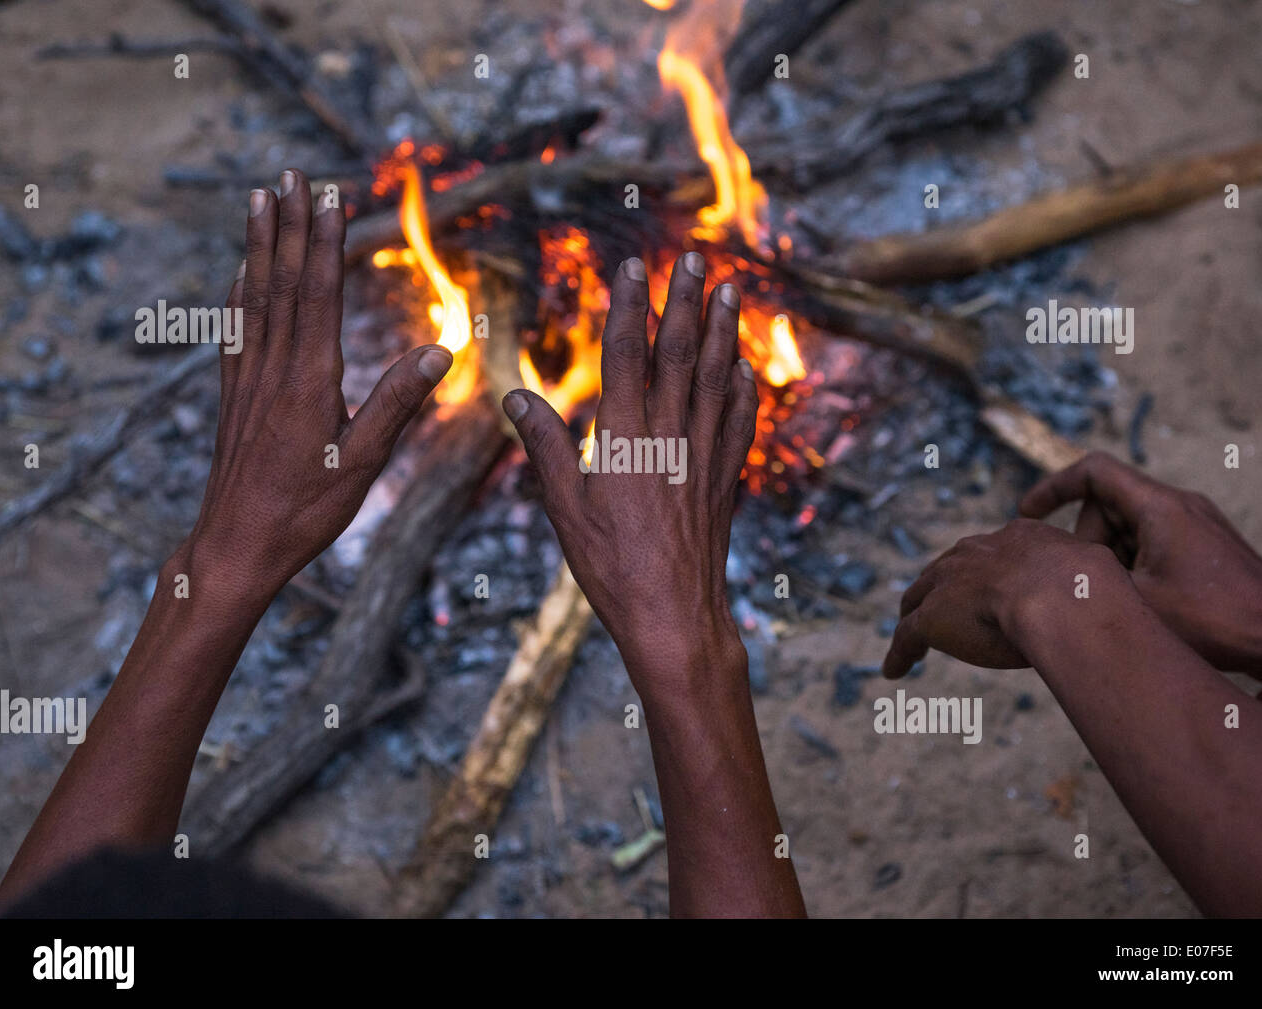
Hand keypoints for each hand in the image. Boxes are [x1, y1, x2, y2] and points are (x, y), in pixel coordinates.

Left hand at [183, 169, 452, 603]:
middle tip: (292, 175)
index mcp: (309, 381)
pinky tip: (240, 271)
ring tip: (260, 198)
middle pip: (282, 281)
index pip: (319, 295)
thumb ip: (398, 402)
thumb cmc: (306, 510)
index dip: (324, 242)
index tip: (330, 196)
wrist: (235, 545)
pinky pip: (235, 328)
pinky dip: (239, 290)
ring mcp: (247, 379)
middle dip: (288, 224)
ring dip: (259, 243)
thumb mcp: (362, 461)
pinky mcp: (232, 395)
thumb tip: (439, 349)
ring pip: (254, 296)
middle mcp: (272, 369)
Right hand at [502, 252, 756, 696]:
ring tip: (728, 291)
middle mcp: (670, 436)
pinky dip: (744, 390)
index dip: (627, 308)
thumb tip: (514, 397)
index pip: (625, 356)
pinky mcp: (724, 479)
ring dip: (723, 331)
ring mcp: (703, 456)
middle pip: (679, 354)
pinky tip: (747, 368)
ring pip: (717, 378)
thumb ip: (543, 447)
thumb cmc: (610, 566)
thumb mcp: (564, 508)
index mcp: (624, 438)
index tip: (630, 269)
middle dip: (684, 302)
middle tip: (691, 259)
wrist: (673, 614)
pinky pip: (739, 423)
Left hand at [883, 518, 1128, 677]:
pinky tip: (894, 671)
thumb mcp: (1099, 585)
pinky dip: (899, 654)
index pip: (993, 554)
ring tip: (911, 638)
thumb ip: (1098, 594)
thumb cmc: (1093, 592)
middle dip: (942, 586)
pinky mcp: (931, 617)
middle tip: (941, 606)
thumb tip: (1119, 613)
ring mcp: (949, 584)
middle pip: (947, 569)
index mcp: (1019, 539)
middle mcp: (977, 553)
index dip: (987, 570)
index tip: (988, 584)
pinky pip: (907, 636)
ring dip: (914, 617)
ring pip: (920, 599)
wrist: (1061, 595)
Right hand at [1020, 451, 1261, 679]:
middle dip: (1087, 542)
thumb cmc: (1216, 621)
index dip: (1052, 488)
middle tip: (1091, 585)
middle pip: (1107, 505)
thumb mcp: (1134, 599)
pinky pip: (1152, 542)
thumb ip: (1088, 576)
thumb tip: (1046, 570)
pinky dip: (1134, 565)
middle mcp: (1180, 505)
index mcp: (1159, 507)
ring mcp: (1195, 525)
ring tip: (1122, 600)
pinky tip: (1142, 603)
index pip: (1093, 471)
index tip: (1026, 514)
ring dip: (1111, 559)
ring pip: (1129, 528)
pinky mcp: (1205, 545)